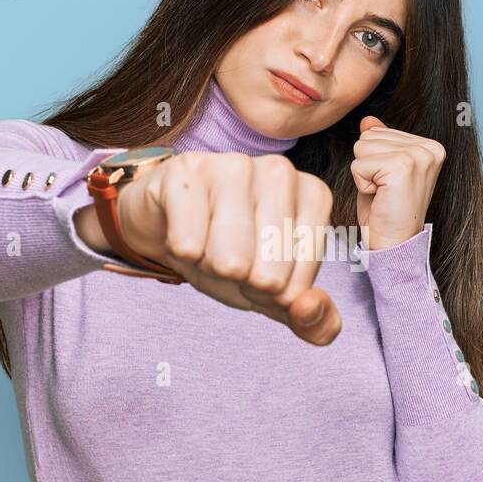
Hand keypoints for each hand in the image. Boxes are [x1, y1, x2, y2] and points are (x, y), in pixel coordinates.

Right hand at [116, 151, 341, 344]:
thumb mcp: (274, 292)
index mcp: (313, 196)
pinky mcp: (188, 170)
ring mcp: (234, 164)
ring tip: (207, 245)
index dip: (272, 294)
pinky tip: (184, 232)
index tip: (259, 269)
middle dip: (243, 284)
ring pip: (230, 260)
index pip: (300, 281)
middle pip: (268, 274)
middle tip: (230, 258)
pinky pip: (189, 244)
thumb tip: (309, 310)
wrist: (168, 223)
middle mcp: (281, 172)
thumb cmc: (229, 252)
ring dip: (212, 269)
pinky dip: (183, 254)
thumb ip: (310, 317)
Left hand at [351, 116, 445, 249]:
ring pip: (362, 147)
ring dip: (364, 174)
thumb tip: (368, 120)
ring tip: (383, 193)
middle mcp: (429, 148)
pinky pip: (358, 164)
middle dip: (367, 166)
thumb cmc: (387, 212)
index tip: (391, 184)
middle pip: (368, 137)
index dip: (373, 161)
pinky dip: (361, 184)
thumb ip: (380, 143)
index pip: (378, 132)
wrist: (394, 245)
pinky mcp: (402, 167)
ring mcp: (419, 156)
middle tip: (386, 191)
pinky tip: (380, 197)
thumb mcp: (382, 172)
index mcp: (430, 146)